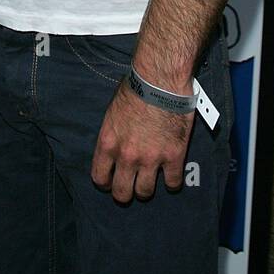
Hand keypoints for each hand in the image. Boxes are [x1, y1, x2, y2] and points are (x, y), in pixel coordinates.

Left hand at [91, 77, 194, 202]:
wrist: (160, 80)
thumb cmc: (135, 88)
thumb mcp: (113, 111)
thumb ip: (114, 133)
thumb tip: (117, 141)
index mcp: (108, 143)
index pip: (99, 177)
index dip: (105, 183)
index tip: (111, 181)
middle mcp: (127, 156)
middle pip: (122, 193)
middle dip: (125, 192)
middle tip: (131, 186)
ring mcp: (150, 159)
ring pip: (145, 192)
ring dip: (147, 188)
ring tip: (151, 180)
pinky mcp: (173, 157)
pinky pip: (173, 183)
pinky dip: (172, 181)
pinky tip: (171, 175)